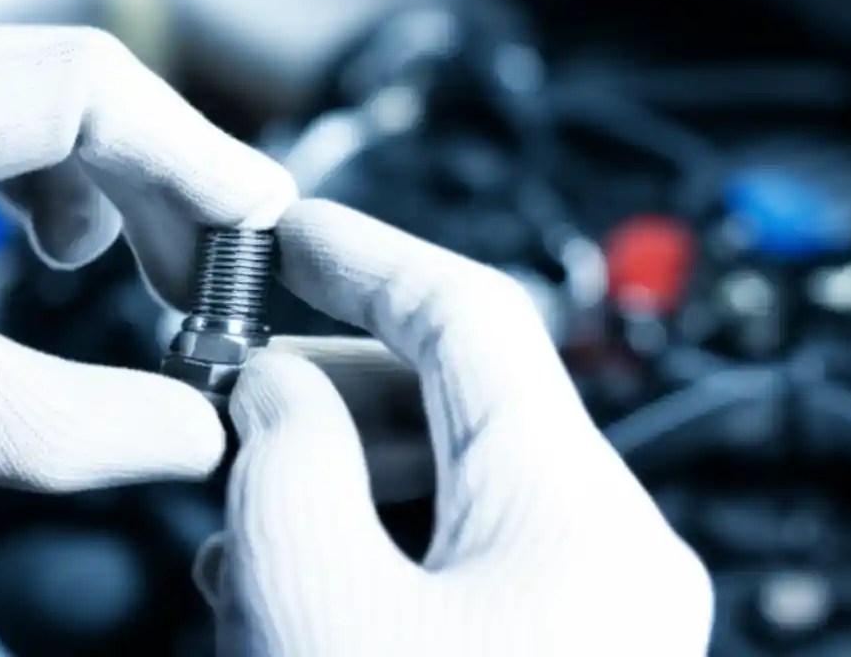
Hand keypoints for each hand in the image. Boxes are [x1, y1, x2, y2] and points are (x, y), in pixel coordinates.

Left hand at [0, 15, 295, 489]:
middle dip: (165, 189)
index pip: (93, 88)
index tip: (262, 228)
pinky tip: (68, 251)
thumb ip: (81, 429)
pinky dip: (61, 195)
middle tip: (210, 286)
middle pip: (82, 94)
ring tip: (150, 276)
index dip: (198, 158)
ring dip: (118, 190)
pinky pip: (1, 137)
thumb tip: (205, 437)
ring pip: (47, 112)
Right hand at [198, 200, 712, 655]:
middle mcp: (615, 555)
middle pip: (464, 404)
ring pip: (460, 491)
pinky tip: (303, 589)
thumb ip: (288, 464)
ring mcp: (605, 615)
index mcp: (578, 518)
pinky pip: (473, 567)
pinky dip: (383, 555)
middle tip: (235, 409)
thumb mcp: (310, 605)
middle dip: (336, 394)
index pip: (474, 317)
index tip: (292, 234)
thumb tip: (284, 390)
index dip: (370, 258)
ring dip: (346, 487)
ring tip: (244, 530)